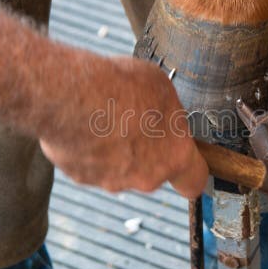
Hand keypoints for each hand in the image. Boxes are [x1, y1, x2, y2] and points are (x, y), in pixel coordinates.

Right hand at [39, 55, 207, 196]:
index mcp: (175, 156)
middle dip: (145, 150)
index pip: (194, 180)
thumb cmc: (120, 88)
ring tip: (103, 117)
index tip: (187, 165)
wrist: (72, 96)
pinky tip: (84, 123)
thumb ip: (166, 113)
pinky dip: (88, 148)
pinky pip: (90, 163)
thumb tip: (159, 115)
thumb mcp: (161, 88)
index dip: (191, 174)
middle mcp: (146, 177)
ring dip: (115, 148)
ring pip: (119, 168)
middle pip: (152, 170)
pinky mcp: (81, 177)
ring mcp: (113, 180)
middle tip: (133, 120)